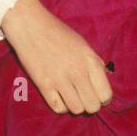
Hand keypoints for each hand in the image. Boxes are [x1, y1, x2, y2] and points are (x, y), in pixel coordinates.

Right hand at [0, 0, 112, 114]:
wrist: (30, 25)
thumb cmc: (58, 32)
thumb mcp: (82, 44)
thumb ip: (94, 63)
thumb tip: (103, 82)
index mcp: (90, 60)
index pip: (106, 95)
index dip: (103, 98)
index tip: (97, 94)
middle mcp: (77, 72)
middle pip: (93, 106)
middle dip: (90, 104)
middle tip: (83, 96)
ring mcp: (60, 80)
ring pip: (77, 110)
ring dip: (75, 105)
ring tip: (70, 95)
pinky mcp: (44, 85)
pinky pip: (59, 108)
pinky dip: (61, 105)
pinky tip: (59, 95)